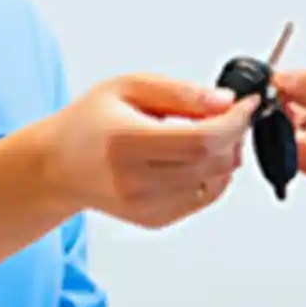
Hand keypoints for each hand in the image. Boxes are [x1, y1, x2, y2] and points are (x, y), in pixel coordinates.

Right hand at [42, 74, 259, 229]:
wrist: (59, 164)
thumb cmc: (91, 121)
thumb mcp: (129, 86)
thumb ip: (180, 92)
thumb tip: (225, 101)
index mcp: (125, 142)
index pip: (201, 140)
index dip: (233, 122)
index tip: (246, 104)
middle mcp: (134, 181)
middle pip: (212, 163)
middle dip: (234, 136)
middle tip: (230, 115)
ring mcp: (145, 206)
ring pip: (214, 183)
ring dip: (226, 156)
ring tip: (211, 132)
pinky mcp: (154, 220)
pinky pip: (203, 198)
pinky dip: (213, 175)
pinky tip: (197, 155)